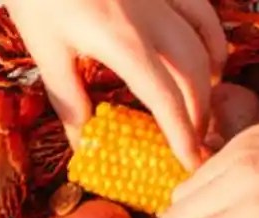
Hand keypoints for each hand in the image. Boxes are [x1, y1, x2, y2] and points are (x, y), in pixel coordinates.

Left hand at [4, 0, 224, 167]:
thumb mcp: (45, 50)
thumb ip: (69, 100)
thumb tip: (83, 146)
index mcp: (123, 42)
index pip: (166, 98)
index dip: (182, 135)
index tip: (190, 163)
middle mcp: (152, 20)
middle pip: (193, 75)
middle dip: (198, 115)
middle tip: (192, 145)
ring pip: (204, 44)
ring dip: (209, 82)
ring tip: (202, 111)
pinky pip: (201, 12)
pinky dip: (213, 40)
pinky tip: (211, 61)